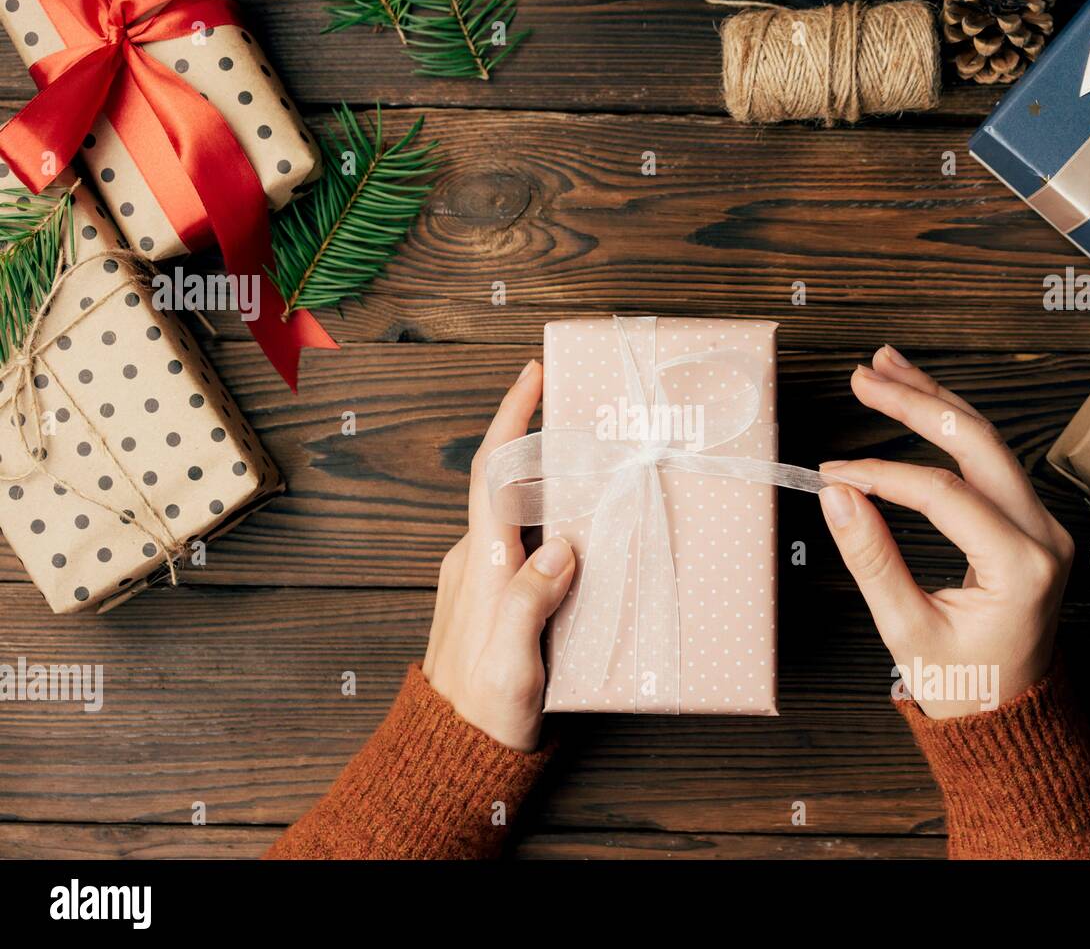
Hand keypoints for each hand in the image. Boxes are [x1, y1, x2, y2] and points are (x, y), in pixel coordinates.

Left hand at [422, 360, 575, 750]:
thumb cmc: (484, 714)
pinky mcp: (493, 598)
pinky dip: (552, 522)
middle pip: (507, 482)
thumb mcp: (511, 665)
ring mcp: (481, 578)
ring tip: (597, 468)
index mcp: (481, 565)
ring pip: (518, 512)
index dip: (511, 420)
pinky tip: (584, 533)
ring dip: (551, 483)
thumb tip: (561, 546)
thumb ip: (529, 603)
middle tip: (586, 416)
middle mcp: (475, 561)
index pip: (491, 474)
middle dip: (541, 440)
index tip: (532, 376)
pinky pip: (523, 542)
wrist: (452, 753)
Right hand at [818, 347, 1072, 718]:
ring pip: (989, 441)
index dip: (880, 475)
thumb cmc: (962, 684)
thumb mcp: (906, 629)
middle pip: (979, 443)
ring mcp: (1043, 525)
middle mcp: (1044, 535)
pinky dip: (952, 427)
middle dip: (917, 403)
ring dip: (935, 401)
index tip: (831, 472)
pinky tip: (920, 401)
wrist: (1007, 714)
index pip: (942, 494)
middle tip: (864, 375)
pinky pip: (992, 460)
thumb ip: (871, 559)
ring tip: (886, 366)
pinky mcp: (1030, 522)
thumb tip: (836, 497)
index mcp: (1022, 566)